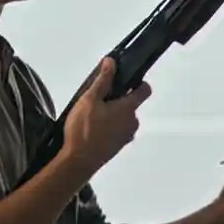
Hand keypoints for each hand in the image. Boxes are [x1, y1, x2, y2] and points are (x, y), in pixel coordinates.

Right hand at [61, 57, 151, 175]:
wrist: (79, 161)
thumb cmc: (84, 130)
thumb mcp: (89, 99)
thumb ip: (103, 80)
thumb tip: (111, 62)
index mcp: (129, 108)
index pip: (145, 90)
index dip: (138, 82)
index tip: (126, 80)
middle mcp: (133, 122)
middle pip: (131, 104)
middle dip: (117, 99)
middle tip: (98, 100)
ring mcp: (127, 135)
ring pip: (123, 118)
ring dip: (112, 114)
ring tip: (92, 117)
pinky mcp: (119, 146)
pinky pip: (118, 130)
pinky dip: (109, 127)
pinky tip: (92, 129)